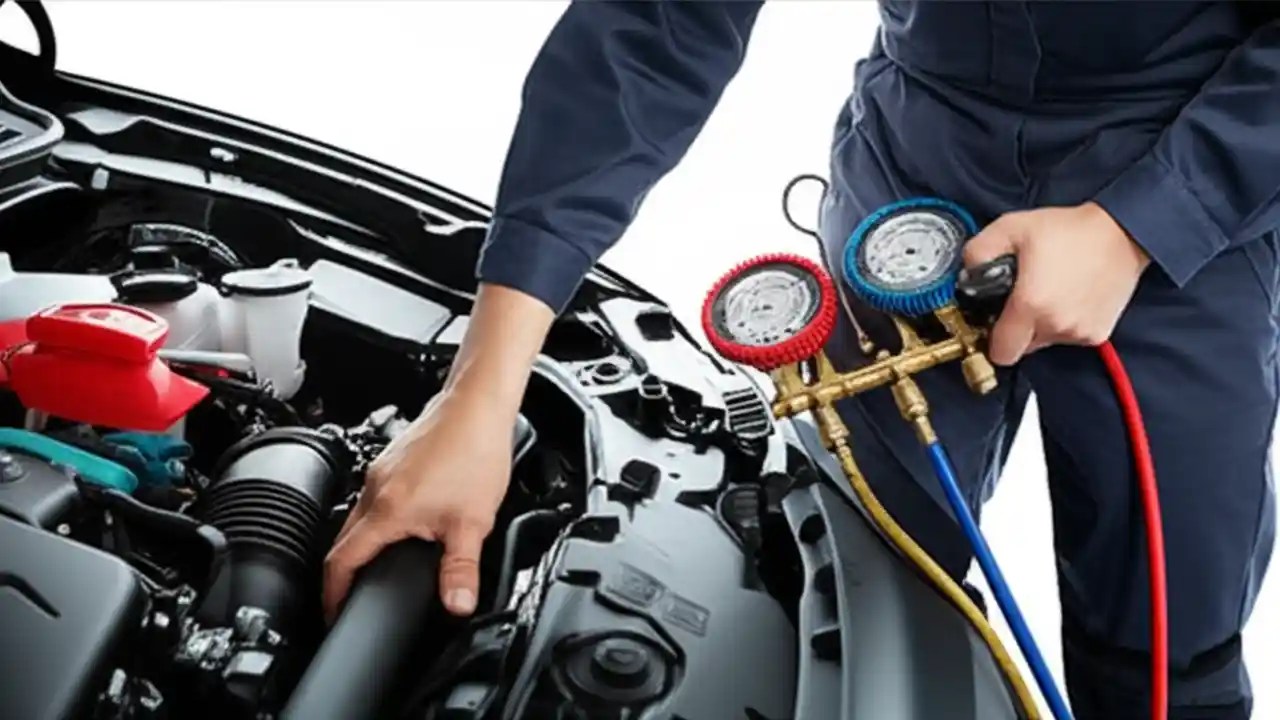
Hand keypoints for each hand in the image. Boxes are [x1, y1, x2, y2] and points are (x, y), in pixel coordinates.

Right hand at [322, 389, 513, 621]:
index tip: (333, 613)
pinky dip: (381, 517)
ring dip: (364, 543)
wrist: (478, 404)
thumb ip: (461, 570)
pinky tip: (408, 520)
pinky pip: (375, 496)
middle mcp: (374, 489)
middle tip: (352, 595)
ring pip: (359, 516)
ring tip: (379, 564)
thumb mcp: (472, 523)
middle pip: (343, 540)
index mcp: (386, 510)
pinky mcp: (393, 459)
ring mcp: (380, 471)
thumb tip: (457, 605)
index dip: (332, 595)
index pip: (340, 562)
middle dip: (344, 572)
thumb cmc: (474, 452)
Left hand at [963, 201, 1149, 365]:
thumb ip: (978, 251)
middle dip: (1015, 329)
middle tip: (1021, 300)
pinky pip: (1069, 336)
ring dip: (1042, 324)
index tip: (993, 322)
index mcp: (1031, 306)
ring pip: (1045, 342)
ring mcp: (1080, 332)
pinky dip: (1065, 323)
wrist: (1121, 232)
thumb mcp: (1011, 228)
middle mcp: (1056, 325)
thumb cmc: (1070, 230)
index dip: (991, 339)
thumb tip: (967, 271)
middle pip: (1021, 347)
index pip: (1000, 352)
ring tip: (1049, 292)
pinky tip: (1069, 296)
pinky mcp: (1098, 333)